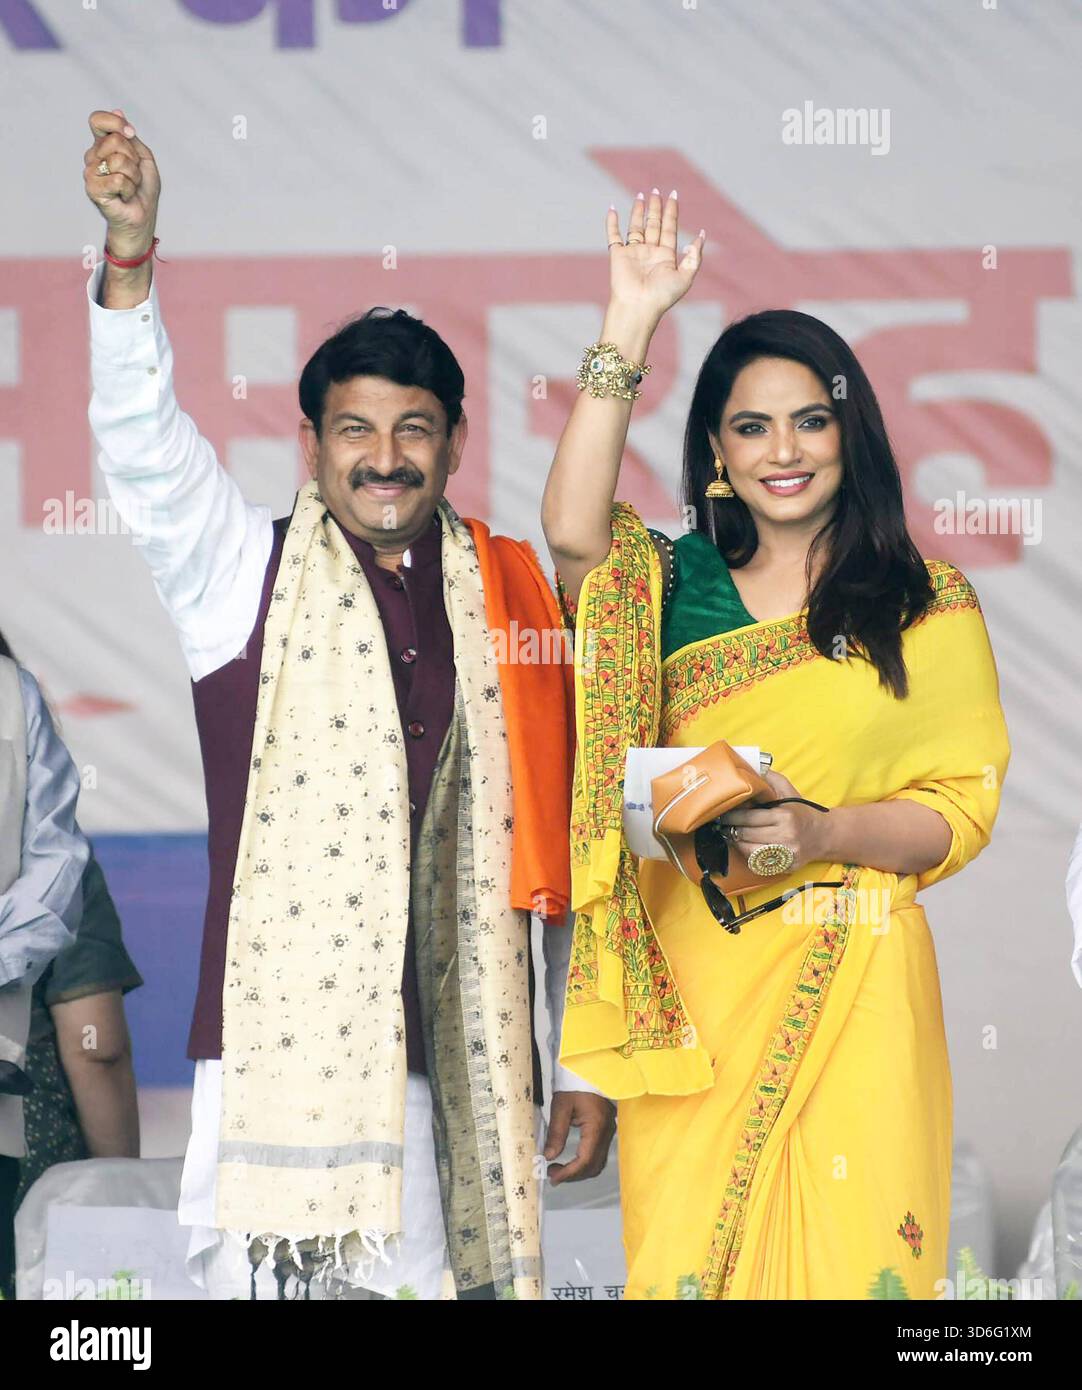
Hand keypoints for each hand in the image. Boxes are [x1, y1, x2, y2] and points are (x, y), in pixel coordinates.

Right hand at [83, 108, 160, 257]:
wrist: (141, 217)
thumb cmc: (142, 190)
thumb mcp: (143, 158)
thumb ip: (131, 137)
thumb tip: (118, 111)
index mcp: (102, 146)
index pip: (97, 120)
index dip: (115, 122)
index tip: (131, 133)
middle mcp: (93, 157)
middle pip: (115, 140)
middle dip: (133, 158)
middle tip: (133, 174)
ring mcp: (90, 173)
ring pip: (119, 161)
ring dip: (134, 176)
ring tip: (130, 187)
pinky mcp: (92, 189)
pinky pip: (119, 180)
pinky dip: (129, 189)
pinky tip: (124, 196)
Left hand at [543, 1091, 615, 1185]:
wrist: (589, 1069)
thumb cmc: (575, 1083)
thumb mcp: (561, 1106)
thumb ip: (556, 1132)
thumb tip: (549, 1156)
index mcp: (596, 1126)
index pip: (585, 1160)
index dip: (569, 1173)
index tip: (552, 1177)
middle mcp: (607, 1132)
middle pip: (593, 1166)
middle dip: (573, 1175)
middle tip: (552, 1174)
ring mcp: (609, 1132)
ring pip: (597, 1163)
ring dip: (579, 1171)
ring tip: (559, 1169)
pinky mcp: (606, 1130)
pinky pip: (598, 1154)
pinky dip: (585, 1163)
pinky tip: (571, 1161)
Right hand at [606, 189, 704, 323]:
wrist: (638, 307)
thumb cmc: (662, 296)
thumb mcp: (686, 276)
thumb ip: (695, 256)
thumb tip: (701, 235)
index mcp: (666, 256)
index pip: (669, 228)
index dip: (672, 211)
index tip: (673, 194)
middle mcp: (650, 253)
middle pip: (653, 224)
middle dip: (655, 207)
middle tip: (656, 190)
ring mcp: (634, 253)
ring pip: (636, 227)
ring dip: (638, 211)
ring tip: (641, 195)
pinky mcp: (618, 255)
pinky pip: (613, 236)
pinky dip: (612, 223)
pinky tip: (612, 209)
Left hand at [719, 770, 832, 871]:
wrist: (823, 835)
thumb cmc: (802, 811)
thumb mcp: (789, 790)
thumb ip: (770, 778)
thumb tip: (750, 768)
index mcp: (785, 816)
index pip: (749, 818)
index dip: (733, 816)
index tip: (724, 812)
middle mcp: (785, 837)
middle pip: (746, 834)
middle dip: (731, 828)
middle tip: (721, 823)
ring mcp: (785, 854)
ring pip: (748, 850)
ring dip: (736, 842)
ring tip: (730, 833)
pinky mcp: (785, 866)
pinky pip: (757, 862)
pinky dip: (747, 853)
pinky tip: (743, 844)